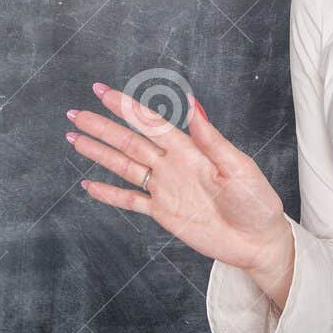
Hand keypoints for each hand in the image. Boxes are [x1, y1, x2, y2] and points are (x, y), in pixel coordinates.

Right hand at [69, 82, 291, 277]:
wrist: (258, 241)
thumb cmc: (256, 201)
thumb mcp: (238, 167)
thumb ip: (211, 139)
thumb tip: (192, 104)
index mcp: (189, 149)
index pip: (150, 122)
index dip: (125, 107)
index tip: (102, 91)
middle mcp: (172, 165)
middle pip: (129, 141)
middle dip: (101, 127)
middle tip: (75, 113)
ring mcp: (166, 188)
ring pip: (124, 166)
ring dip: (99, 153)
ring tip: (74, 139)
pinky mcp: (164, 213)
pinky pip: (130, 201)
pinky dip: (109, 194)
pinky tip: (89, 186)